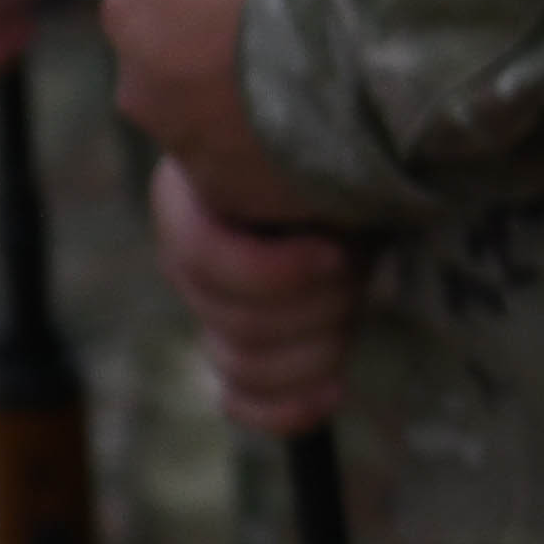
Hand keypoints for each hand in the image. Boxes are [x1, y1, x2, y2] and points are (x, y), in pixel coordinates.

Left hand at [105, 0, 335, 224]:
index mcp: (130, 7)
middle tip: (297, 41)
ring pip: (215, 128)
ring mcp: (183, 149)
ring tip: (326, 90)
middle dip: (226, 60)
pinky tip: (332, 131)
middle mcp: (137, 87)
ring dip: (255, 112)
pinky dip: (283, 159)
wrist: (361, 44)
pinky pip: (255, 175)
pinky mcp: (232, 198)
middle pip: (182, 70)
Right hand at [146, 151, 367, 435]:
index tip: (338, 252)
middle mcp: (188, 261)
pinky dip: (285, 408)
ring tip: (356, 294)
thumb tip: (275, 177)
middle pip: (234, 325)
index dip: (274, 274)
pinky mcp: (243, 348)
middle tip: (356, 260)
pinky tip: (330, 392)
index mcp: (187, 201)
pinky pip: (243, 398)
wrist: (351, 153)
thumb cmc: (327, 138)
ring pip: (243, 364)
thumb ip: (275, 156)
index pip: (203, 262)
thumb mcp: (303, 135)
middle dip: (316, 304)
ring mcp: (211, 309)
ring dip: (319, 341)